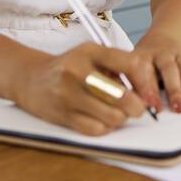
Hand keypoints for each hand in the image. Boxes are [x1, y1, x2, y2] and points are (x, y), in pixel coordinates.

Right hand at [13, 43, 158, 135]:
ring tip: (118, 113)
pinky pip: (96, 130)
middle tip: (138, 108)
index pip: (131, 64)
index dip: (145, 82)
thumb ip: (118, 66)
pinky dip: (105, 128)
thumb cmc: (70, 67)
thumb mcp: (91, 55)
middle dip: (137, 106)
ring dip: (121, 118)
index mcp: (89, 51)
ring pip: (112, 116)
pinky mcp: (62, 115)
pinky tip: (103, 120)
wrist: (31, 79)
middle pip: (122, 96)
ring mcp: (68, 94)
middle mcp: (77, 70)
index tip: (149, 94)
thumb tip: (146, 91)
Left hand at [135, 34, 180, 112]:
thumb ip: (131, 85)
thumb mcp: (130, 69)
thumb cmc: (141, 63)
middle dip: (174, 89)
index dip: (149, 88)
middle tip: (177, 108)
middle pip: (169, 68)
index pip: (145, 71)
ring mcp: (178, 56)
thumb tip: (132, 105)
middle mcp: (162, 54)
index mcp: (143, 56)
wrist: (159, 42)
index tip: (152, 105)